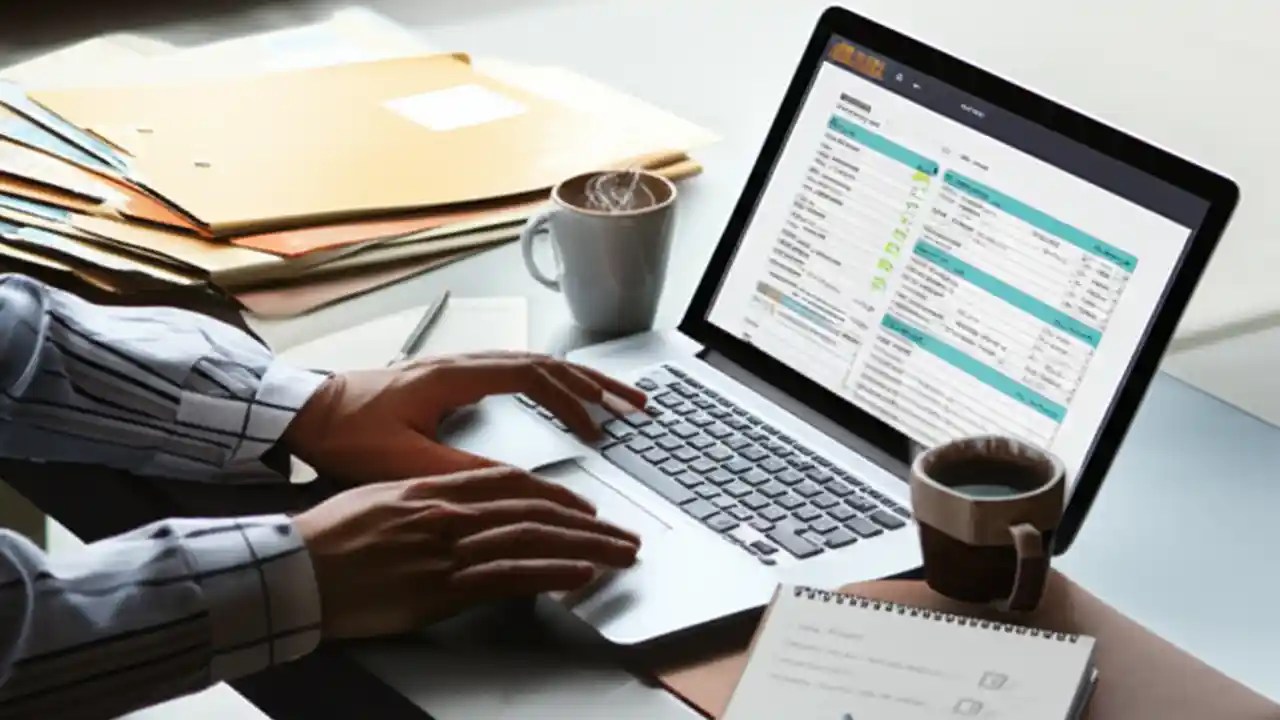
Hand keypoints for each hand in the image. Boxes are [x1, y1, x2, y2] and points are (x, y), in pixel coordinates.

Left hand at [283, 351, 646, 483]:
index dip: (570, 399)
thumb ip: (458, 472)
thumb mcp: (402, 461)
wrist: (305, 413)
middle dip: (595, 383)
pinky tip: (564, 400)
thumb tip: (514, 485)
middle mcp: (461, 363)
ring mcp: (458, 368)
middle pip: (545, 362)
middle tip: (635, 404)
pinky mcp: (452, 380)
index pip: (531, 375)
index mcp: (452, 376)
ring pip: (533, 365)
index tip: (594, 428)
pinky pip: (517, 374)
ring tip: (615, 400)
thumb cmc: (345, 433)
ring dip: (578, 381)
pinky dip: (551, 385)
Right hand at [293, 466, 640, 638]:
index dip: (556, 492)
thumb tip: (458, 511)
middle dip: (587, 520)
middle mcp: (448, 512)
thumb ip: (426, 503)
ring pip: (533, 538)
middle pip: (535, 508)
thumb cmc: (325, 538)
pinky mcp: (441, 587)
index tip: (584, 505)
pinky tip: (581, 574)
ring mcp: (447, 548)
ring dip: (586, 545)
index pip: (511, 482)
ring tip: (619, 553)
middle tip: (622, 532)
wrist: (290, 569)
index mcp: (433, 489)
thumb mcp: (380, 500)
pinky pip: (509, 575)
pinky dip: (551, 572)